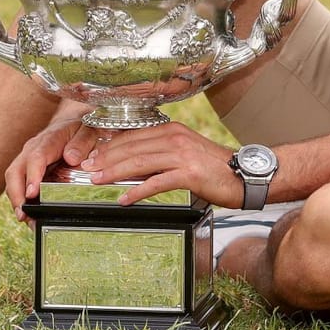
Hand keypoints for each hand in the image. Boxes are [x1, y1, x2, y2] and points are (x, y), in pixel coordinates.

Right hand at [5, 117, 86, 220]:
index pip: (35, 158)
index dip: (32, 176)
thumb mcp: (88, 131)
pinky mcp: (28, 170)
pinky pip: (19, 185)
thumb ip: (82, 143)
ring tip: (27, 220)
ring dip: (17, 201)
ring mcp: (28, 160)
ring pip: (14, 181)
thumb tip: (71, 158)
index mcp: (48, 140)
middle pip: (15, 172)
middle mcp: (32, 150)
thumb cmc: (80, 129)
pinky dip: (21, 201)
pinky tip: (29, 215)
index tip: (32, 193)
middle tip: (23, 214)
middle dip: (16, 195)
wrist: (73, 124)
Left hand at [79, 122, 244, 207]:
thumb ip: (158, 155)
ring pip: (139, 162)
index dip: (108, 146)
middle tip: (85, 169)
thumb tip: (130, 165)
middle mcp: (174, 137)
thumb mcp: (183, 153)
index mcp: (171, 130)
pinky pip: (157, 182)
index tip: (91, 156)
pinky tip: (124, 199)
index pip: (132, 135)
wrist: (243, 175)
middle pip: (131, 147)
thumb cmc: (213, 167)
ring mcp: (182, 154)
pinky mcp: (189, 174)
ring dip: (114, 172)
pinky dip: (137, 191)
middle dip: (105, 158)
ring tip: (96, 181)